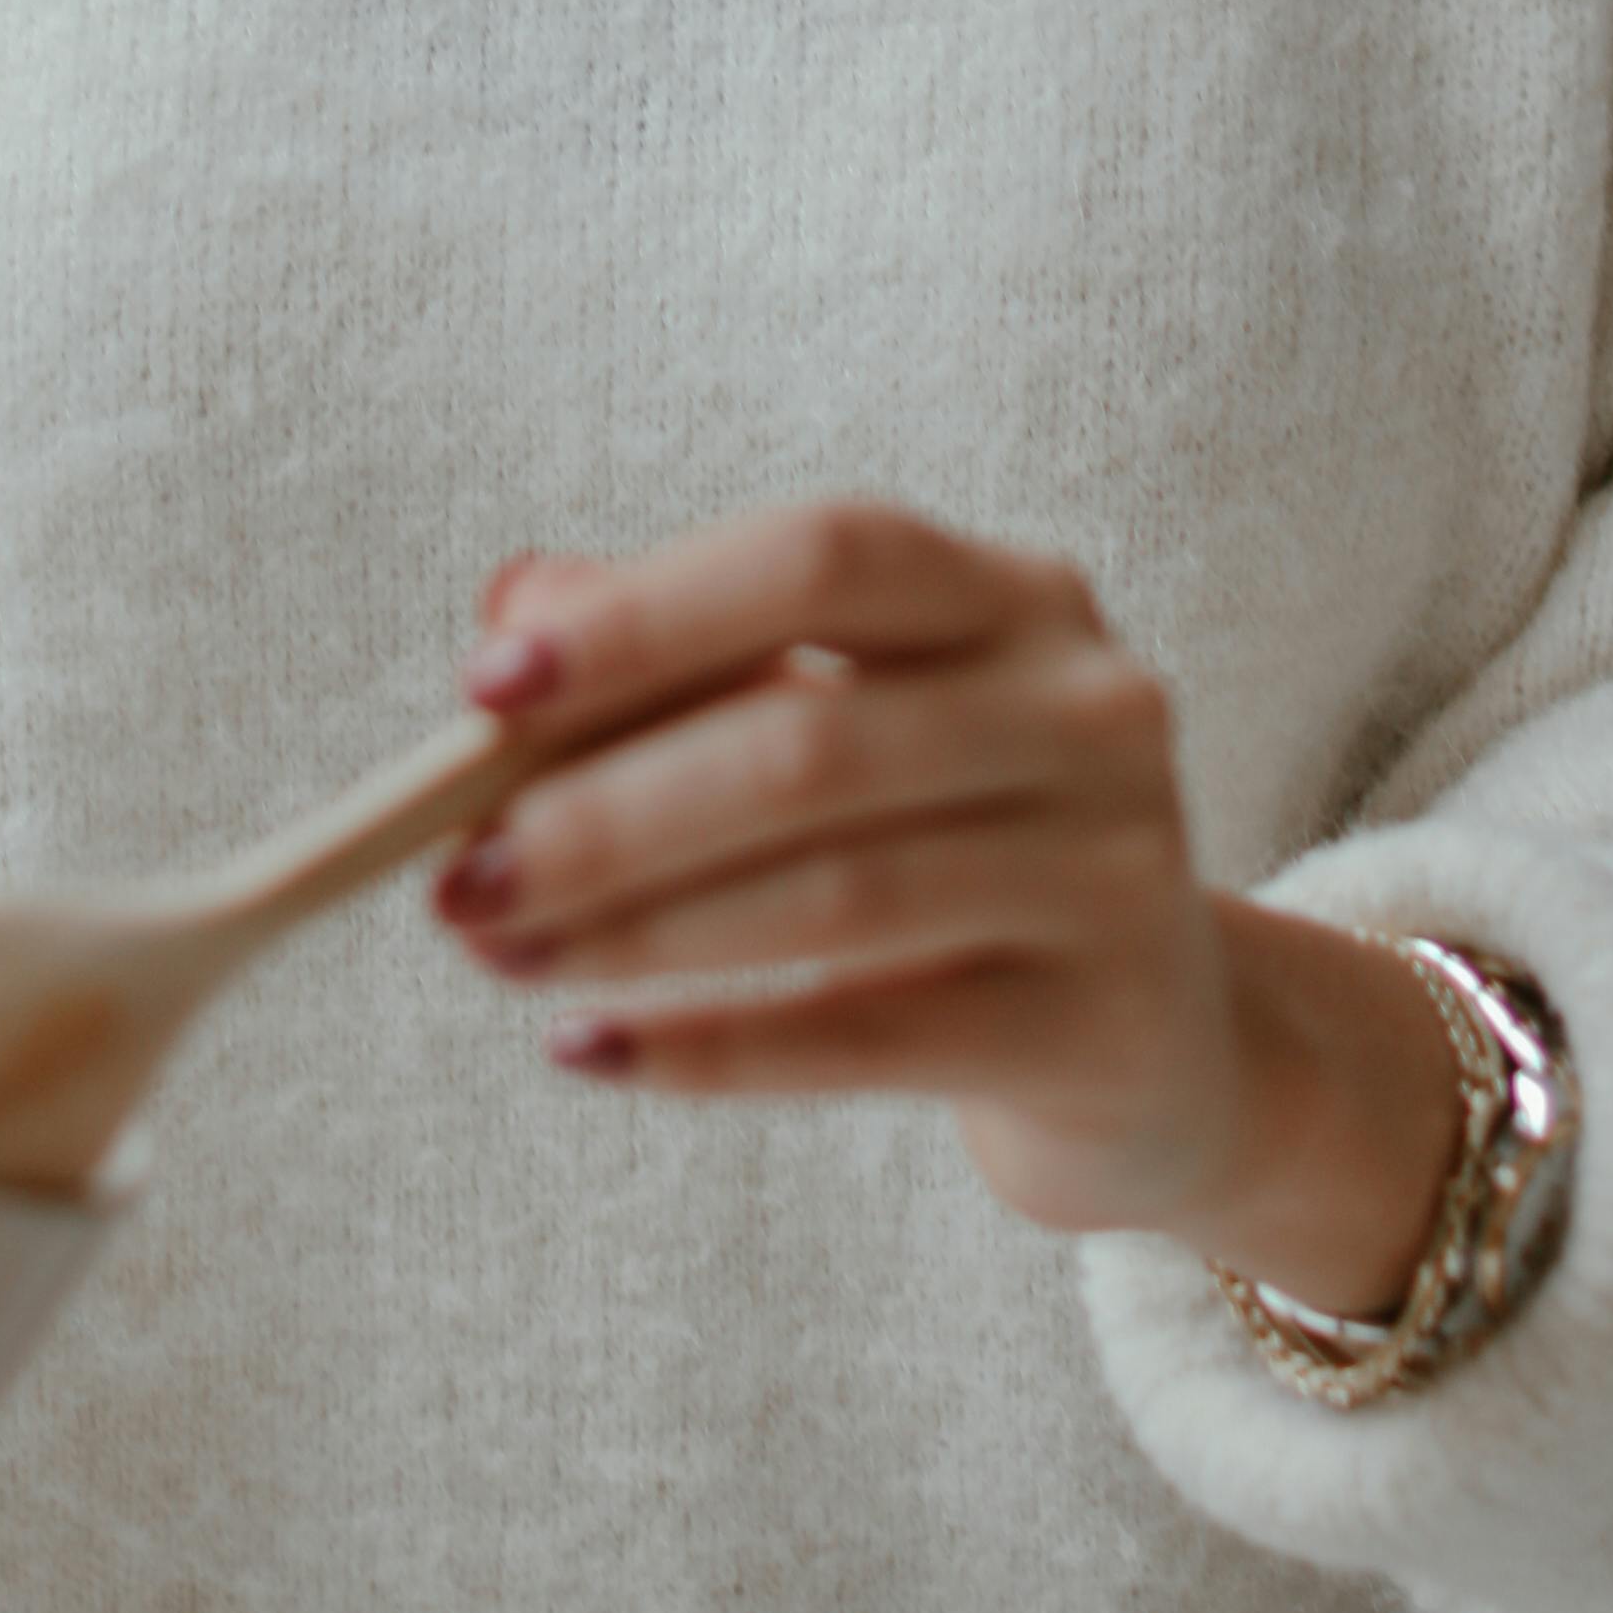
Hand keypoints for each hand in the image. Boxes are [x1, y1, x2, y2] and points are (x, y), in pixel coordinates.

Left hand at [437, 506, 1464, 1312]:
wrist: (1156, 1045)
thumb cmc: (950, 846)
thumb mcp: (847, 720)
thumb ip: (687, 656)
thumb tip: (512, 616)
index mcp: (1015, 596)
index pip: (821, 560)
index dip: (648, 615)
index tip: (481, 687)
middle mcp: (1089, 708)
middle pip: (811, 739)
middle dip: (604, 811)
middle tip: (456, 879)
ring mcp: (1115, 871)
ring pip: (834, 894)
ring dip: (634, 931)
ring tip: (501, 957)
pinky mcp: (1104, 1029)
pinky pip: (866, 1040)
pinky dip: (708, 1049)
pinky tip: (588, 1053)